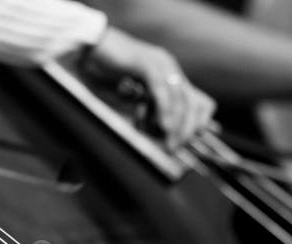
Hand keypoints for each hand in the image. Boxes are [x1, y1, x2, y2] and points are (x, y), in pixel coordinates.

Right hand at [88, 28, 215, 149]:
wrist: (92, 47)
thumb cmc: (107, 70)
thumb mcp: (130, 92)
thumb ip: (143, 107)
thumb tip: (156, 129)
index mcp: (169, 73)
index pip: (198, 99)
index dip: (199, 122)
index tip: (188, 142)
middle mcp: (169, 67)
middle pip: (192, 102)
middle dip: (187, 128)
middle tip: (176, 148)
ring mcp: (160, 63)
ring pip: (179, 98)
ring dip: (177, 124)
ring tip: (170, 143)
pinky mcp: (146, 64)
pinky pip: (160, 90)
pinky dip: (163, 110)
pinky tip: (162, 126)